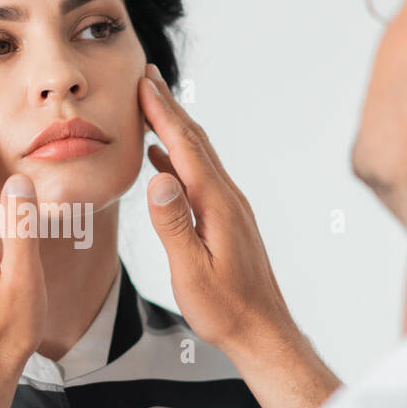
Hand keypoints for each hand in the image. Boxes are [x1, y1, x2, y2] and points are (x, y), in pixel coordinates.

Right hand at [139, 64, 339, 407]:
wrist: (263, 332)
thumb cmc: (226, 309)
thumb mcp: (191, 271)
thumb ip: (173, 224)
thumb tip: (157, 177)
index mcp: (217, 205)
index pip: (185, 147)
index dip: (162, 112)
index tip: (143, 82)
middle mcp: (227, 198)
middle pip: (196, 141)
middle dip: (169, 107)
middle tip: (146, 76)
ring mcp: (229, 208)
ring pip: (199, 156)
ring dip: (174, 128)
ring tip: (152, 106)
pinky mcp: (226, 220)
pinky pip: (198, 177)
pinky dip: (177, 158)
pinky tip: (161, 159)